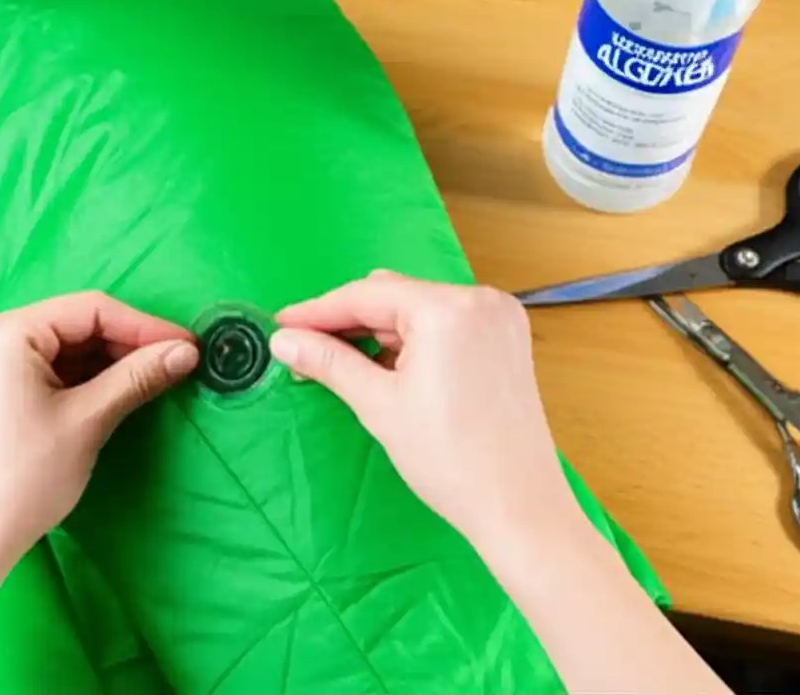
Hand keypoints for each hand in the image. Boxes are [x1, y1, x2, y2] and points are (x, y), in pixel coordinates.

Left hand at [0, 291, 198, 567]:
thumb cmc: (23, 478)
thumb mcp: (87, 421)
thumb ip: (137, 378)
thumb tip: (186, 351)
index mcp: (7, 332)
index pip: (90, 309)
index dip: (145, 325)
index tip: (189, 346)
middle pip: (73, 325)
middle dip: (126, 345)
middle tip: (175, 367)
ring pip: (60, 350)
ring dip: (106, 364)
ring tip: (150, 383)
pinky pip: (41, 372)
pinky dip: (79, 381)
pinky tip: (111, 397)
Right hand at [270, 271, 578, 545]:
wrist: (518, 505)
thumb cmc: (448, 458)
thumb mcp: (378, 405)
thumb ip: (329, 362)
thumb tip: (282, 340)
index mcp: (448, 309)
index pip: (367, 295)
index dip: (318, 311)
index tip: (281, 326)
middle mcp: (479, 299)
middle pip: (395, 295)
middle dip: (349, 320)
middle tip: (306, 350)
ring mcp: (499, 317)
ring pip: (419, 309)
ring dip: (380, 331)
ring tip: (346, 366)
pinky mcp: (507, 339)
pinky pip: (445, 323)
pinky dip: (413, 340)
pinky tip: (390, 368)